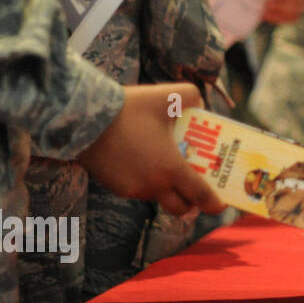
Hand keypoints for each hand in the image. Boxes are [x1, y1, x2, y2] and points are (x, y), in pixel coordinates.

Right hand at [77, 83, 224, 216]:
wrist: (82, 119)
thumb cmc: (130, 108)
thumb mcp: (170, 96)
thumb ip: (194, 98)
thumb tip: (202, 106)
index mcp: (171, 168)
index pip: (199, 195)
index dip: (213, 203)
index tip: (221, 205)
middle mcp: (153, 185)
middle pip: (180, 207)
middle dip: (191, 201)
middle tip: (196, 186)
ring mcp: (132, 189)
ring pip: (157, 196)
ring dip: (168, 188)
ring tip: (169, 166)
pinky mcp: (115, 187)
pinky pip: (138, 189)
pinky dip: (147, 181)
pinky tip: (145, 161)